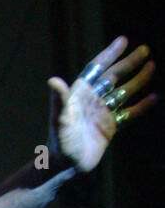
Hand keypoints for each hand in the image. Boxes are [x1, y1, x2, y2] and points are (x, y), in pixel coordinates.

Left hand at [47, 36, 156, 172]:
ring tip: (152, 66)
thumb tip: (53, 80)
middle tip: (145, 49)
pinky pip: (129, 114)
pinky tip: (154, 98)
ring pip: (124, 92)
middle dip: (128, 63)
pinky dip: (141, 106)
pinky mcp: (110, 127)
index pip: (97, 69)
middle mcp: (92, 101)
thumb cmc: (59, 142)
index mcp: (80, 94)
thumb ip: (60, 100)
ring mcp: (102, 113)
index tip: (123, 40)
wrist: (66, 166)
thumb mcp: (60, 120)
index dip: (110, 54)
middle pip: (114, 77)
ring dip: (138, 80)